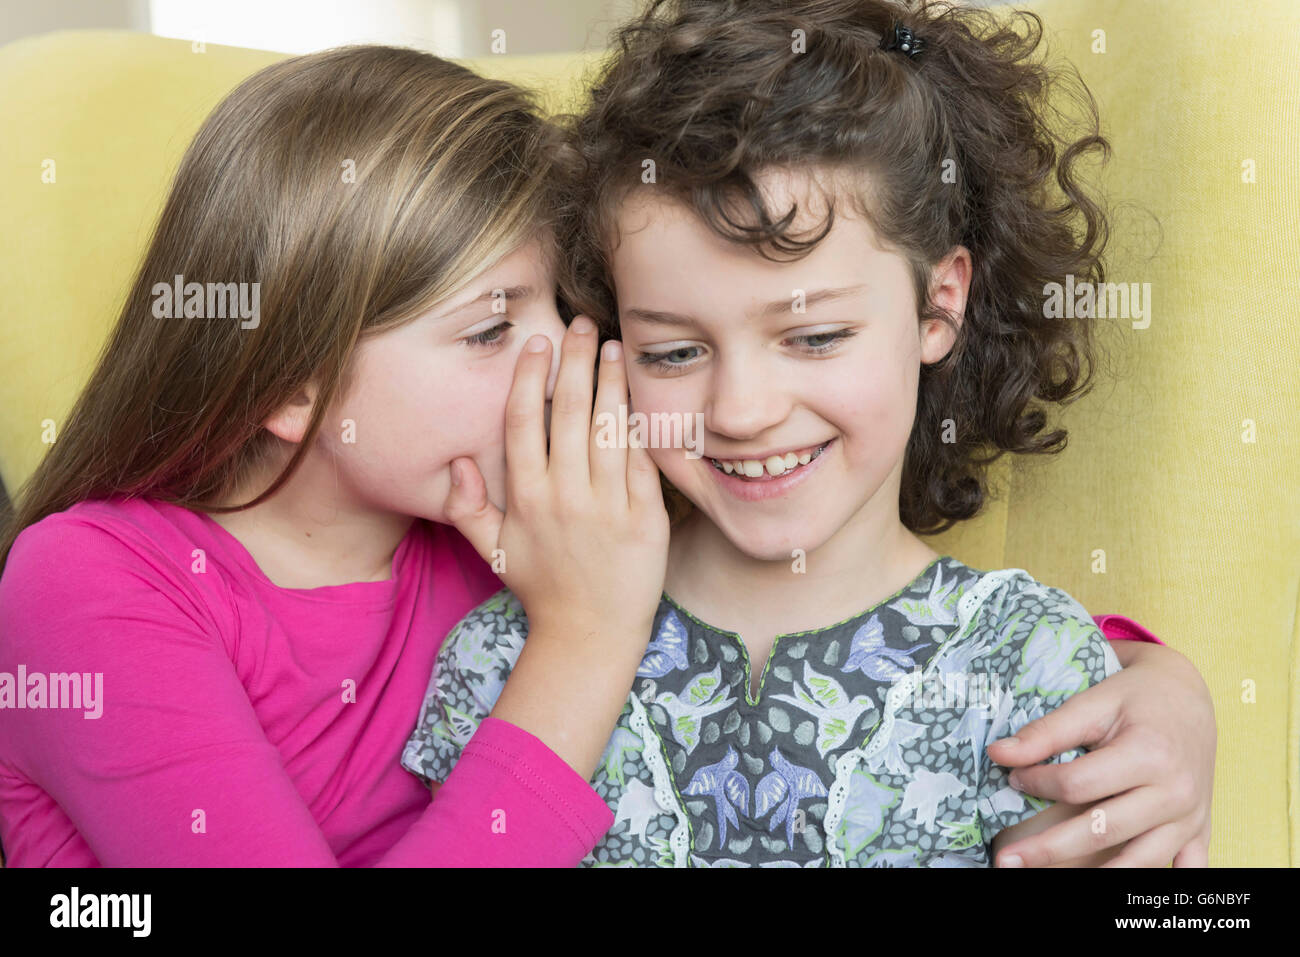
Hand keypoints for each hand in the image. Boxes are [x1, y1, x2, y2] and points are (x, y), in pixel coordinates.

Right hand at [442, 315, 669, 640]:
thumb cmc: (542, 588)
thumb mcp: (493, 551)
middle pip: (569, 414)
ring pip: (608, 430)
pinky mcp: (645, 518)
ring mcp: (608, 506)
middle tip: (583, 324)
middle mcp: (565, 497)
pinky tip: (637, 395)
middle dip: (576, 362)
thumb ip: (468, 507)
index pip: (525, 423)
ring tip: (613, 346)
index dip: (531, 378)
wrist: (592, 634)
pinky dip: (638, 426)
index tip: (540, 344)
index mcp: (526, 500)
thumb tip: (456, 461)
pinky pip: (640, 461)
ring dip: (611, 383)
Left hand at [987, 640, 1214, 866]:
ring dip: (1096, 877)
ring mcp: (1191, 817)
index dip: (1038, 783)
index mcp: (1149, 755)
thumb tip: (997, 754)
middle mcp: (1175, 792)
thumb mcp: (1092, 703)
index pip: (1079, 784)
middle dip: (1049, 849)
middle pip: (1103, 831)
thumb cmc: (1136, 696)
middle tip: (1006, 860)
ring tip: (1049, 879)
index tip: (1012, 778)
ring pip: (1139, 862)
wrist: (1188, 695)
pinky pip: (1183, 869)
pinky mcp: (1200, 830)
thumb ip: (1046, 732)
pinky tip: (1117, 887)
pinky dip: (1155, 885)